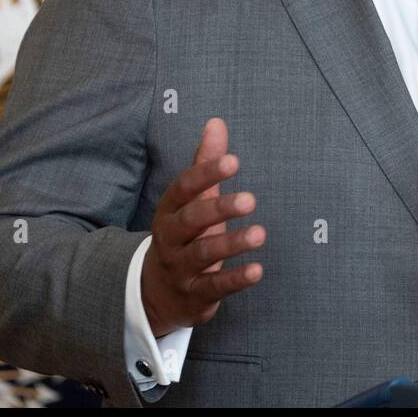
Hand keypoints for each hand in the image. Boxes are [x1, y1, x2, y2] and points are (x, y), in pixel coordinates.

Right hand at [141, 118, 264, 336]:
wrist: (156, 292)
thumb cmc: (183, 235)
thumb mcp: (191, 200)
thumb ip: (204, 163)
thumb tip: (216, 122)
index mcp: (169, 211)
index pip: (183, 188)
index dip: (206, 173)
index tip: (233, 161)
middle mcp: (170, 238)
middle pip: (191, 220)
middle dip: (218, 209)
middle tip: (250, 199)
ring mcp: (181, 268)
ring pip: (203, 254)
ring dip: (231, 243)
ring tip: (260, 233)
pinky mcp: (195, 294)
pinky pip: (215, 287)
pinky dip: (236, 279)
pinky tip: (257, 271)